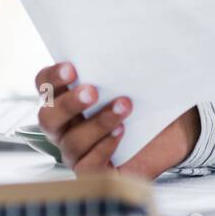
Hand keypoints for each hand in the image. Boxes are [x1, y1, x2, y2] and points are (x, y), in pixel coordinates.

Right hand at [34, 62, 201, 178]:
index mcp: (64, 99)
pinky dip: (104, 146)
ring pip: (72, 142)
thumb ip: (116, 68)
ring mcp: (75, 152)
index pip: (44, 86)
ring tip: (124, 106)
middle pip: (48, 117)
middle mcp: (64, 128)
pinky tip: (122, 132)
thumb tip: (123, 43)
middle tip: (92, 90)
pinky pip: (88, 165)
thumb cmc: (143, 102)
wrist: (170, 132)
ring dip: (98, 122)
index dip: (52, 77)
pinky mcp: (94, 172)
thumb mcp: (130, 81)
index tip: (72, 67)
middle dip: (69, 103)